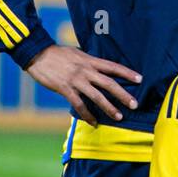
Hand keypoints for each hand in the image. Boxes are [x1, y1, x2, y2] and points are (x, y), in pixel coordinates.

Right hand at [25, 45, 141, 124]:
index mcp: (90, 60)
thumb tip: (100, 69)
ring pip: (96, 96)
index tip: (140, 79)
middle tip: (134, 104)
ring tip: (119, 117)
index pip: (113, 66)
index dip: (127, 73)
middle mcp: (85, 70)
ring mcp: (76, 80)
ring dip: (108, 108)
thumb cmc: (58, 54)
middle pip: (109, 83)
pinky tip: (93, 122)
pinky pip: (79, 104)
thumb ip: (89, 62)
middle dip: (123, 95)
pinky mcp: (65, 89)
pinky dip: (87, 115)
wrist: (37, 54)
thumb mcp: (77, 53)